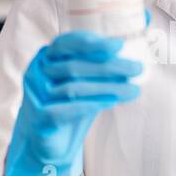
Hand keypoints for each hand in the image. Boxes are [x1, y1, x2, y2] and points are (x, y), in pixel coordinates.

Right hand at [5, 15, 147, 175]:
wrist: (50, 140)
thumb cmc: (70, 103)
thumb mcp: (86, 80)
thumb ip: (103, 63)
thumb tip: (140, 34)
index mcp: (47, 57)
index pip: (66, 43)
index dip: (91, 42)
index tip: (119, 45)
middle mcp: (37, 73)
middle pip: (74, 67)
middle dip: (110, 67)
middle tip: (137, 69)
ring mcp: (35, 96)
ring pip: (73, 89)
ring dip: (107, 88)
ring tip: (133, 90)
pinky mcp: (38, 119)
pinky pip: (65, 110)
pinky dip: (90, 105)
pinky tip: (112, 102)